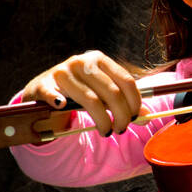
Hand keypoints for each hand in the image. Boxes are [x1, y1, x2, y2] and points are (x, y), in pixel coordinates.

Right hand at [20, 50, 141, 137]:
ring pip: (91, 100)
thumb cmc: (79, 92)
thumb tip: (148, 116)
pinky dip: (59, 101)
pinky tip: (63, 107)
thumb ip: (123, 102)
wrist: (43, 90)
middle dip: (121, 115)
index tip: (136, 118)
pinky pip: (53, 94)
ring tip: (106, 132)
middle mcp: (82, 62)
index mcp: (99, 59)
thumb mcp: (101, 92)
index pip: (126, 81)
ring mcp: (62, 72)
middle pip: (112, 92)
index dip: (135, 102)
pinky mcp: (43, 84)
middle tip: (121, 129)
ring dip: (102, 121)